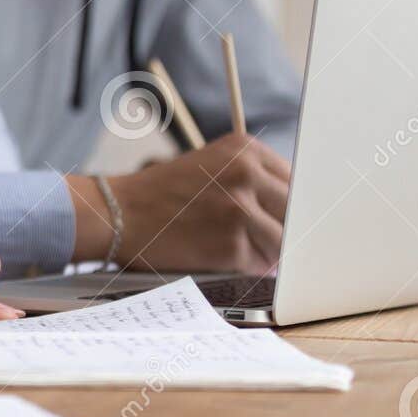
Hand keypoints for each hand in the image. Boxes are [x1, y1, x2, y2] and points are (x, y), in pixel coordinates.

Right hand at [113, 133, 289, 274]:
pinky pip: (261, 264)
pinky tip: (224, 256)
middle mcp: (246, 174)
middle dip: (287, 229)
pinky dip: (248, 267)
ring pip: (283, 241)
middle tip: (270, 238)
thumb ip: (254, 180)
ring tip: (239, 247)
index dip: (295, 206)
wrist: (119, 213)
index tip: (296, 219)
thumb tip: (298, 213)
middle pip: (296, 211)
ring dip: (269, 251)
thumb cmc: (162, 193)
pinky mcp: (232, 244)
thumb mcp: (211, 165)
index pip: (297, 182)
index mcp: (245, 149)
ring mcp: (240, 209)